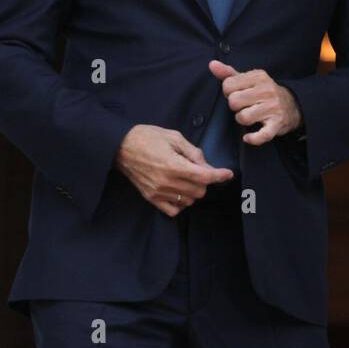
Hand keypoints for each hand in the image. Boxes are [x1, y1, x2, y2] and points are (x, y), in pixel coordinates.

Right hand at [113, 124, 234, 216]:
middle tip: (199, 170)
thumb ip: (193, 152)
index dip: (219, 175)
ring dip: (193, 191)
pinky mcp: (151, 198)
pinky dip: (181, 203)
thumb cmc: (147, 137)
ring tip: (186, 178)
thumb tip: (207, 166)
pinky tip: (179, 192)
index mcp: (174, 165)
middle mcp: (167, 182)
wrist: (120, 146)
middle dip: (204, 181)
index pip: (204, 177)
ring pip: (189, 201)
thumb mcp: (174, 137)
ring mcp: (158, 192)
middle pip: (199, 191)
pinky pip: (173, 210)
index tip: (227, 174)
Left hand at [208, 60, 301, 145]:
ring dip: (242, 119)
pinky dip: (253, 138)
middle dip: (234, 107)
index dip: (228, 92)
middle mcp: (267, 90)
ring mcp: (273, 108)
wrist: (292, 105)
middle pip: (234, 101)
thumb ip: (228, 73)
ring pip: (243, 117)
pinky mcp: (277, 124)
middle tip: (243, 106)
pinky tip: (247, 137)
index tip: (237, 94)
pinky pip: (262, 135)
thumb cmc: (264, 92)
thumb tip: (212, 64)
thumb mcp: (248, 79)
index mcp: (258, 76)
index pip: (228, 85)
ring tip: (248, 116)